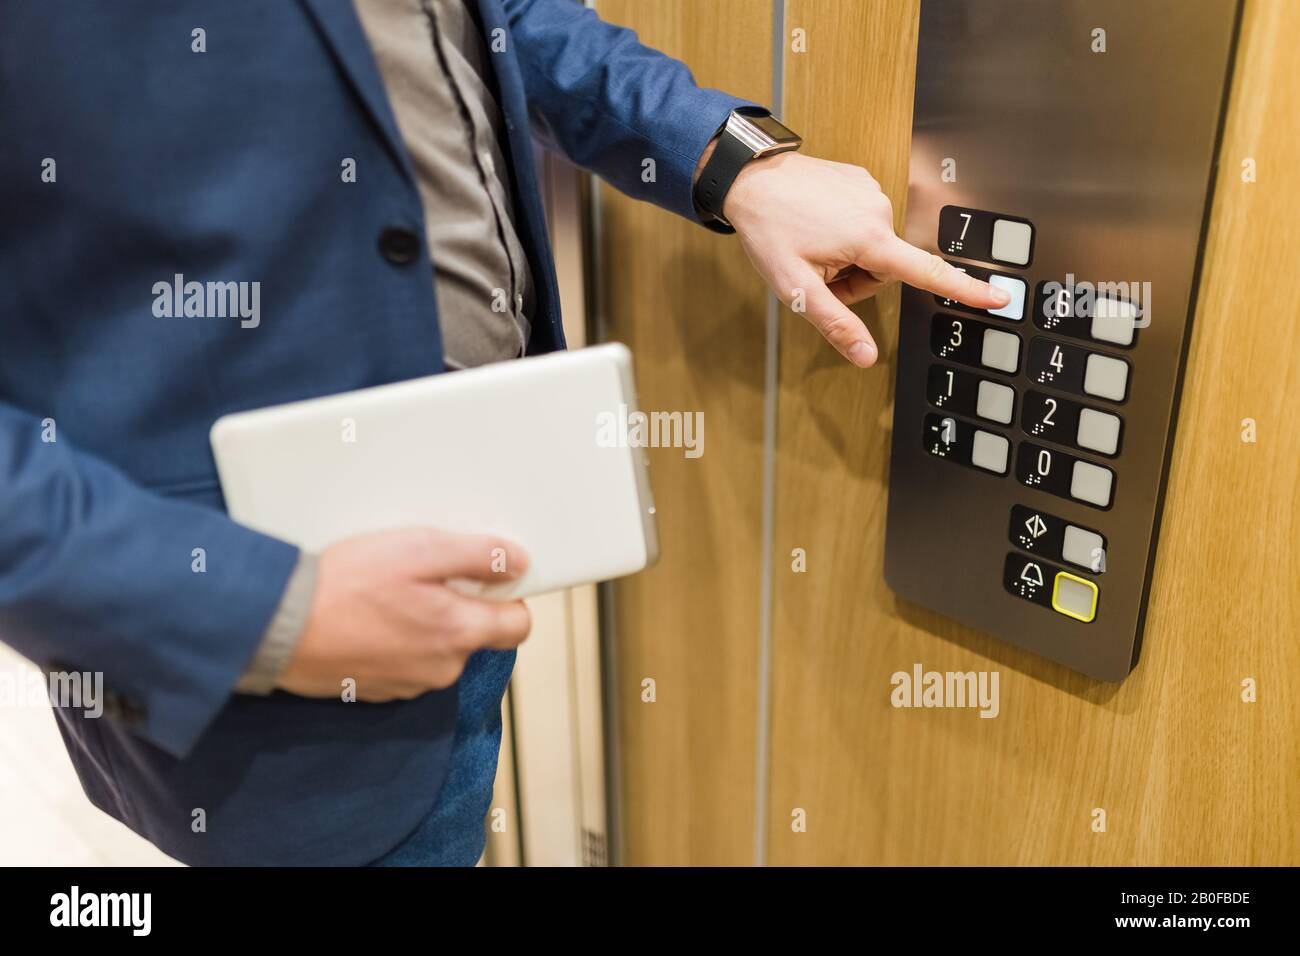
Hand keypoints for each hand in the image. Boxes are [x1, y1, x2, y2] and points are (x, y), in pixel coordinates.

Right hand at [277, 528, 530, 700]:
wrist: (277, 626)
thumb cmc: (347, 584)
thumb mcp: (419, 549)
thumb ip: (477, 556)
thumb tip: (519, 562)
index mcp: (460, 634)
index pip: (518, 625)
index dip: (508, 597)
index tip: (485, 575)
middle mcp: (441, 668)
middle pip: (475, 634)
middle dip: (459, 604)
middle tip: (423, 573)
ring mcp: (408, 683)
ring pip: (437, 648)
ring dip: (424, 621)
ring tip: (387, 591)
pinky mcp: (377, 689)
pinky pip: (404, 660)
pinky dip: (394, 638)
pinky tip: (366, 615)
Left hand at [720, 150, 1010, 367]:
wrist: (749, 178)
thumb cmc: (768, 231)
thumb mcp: (795, 288)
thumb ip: (835, 323)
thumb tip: (865, 357)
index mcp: (869, 239)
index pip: (926, 272)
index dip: (965, 289)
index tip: (999, 297)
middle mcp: (879, 211)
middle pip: (884, 267)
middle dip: (855, 279)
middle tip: (817, 275)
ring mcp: (871, 192)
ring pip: (872, 245)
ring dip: (848, 255)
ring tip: (811, 246)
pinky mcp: (861, 180)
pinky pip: (862, 220)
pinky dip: (843, 231)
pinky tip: (814, 225)